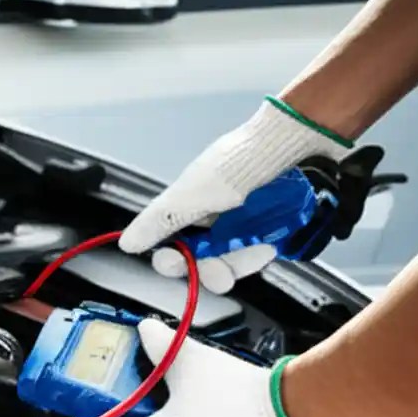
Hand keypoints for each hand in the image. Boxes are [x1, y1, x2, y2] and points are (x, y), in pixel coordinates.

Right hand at [121, 99, 350, 293]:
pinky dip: (259, 255)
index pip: (171, 245)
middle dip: (206, 269)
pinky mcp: (269, 232)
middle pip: (201, 261)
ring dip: (236, 264)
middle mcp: (212, 219)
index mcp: (188, 208)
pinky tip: (264, 246)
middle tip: (215, 270)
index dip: (171, 259)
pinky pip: (257, 256)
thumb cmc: (236, 164)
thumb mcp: (189, 194)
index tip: (175, 261)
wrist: (290, 146)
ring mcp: (241, 227)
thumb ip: (158, 221)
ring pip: (230, 263)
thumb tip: (127, 243)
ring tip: (248, 252)